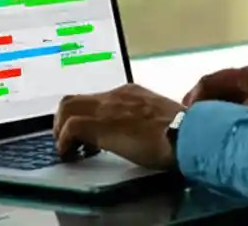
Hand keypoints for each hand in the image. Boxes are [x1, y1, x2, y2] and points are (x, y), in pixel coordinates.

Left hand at [54, 84, 183, 170]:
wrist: (185, 133)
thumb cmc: (182, 130)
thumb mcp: (161, 118)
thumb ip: (147, 120)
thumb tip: (146, 133)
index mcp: (132, 92)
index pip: (98, 98)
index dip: (88, 117)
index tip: (90, 137)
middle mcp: (116, 95)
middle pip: (75, 99)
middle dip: (66, 121)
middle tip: (72, 143)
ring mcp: (107, 108)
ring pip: (67, 107)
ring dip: (62, 130)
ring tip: (69, 150)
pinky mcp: (100, 124)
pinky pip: (70, 128)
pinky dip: (65, 143)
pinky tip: (71, 155)